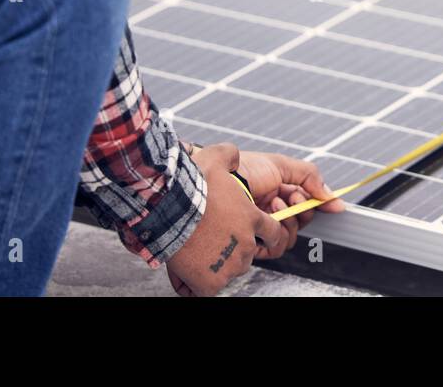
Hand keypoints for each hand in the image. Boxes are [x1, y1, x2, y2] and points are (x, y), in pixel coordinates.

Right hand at [165, 142, 287, 296]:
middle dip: (236, 246)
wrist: (169, 210)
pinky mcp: (211, 283)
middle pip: (249, 251)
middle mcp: (246, 244)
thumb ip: (230, 155)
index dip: (264, 233)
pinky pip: (209, 288)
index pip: (273, 232)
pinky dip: (199, 283)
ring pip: (231, 269)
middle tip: (214, 237)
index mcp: (253, 219)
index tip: (254, 232)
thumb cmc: (191, 185)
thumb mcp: (216, 157)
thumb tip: (234, 155)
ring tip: (198, 250)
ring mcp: (230, 265)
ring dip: (219, 263)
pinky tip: (188, 270)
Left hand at [235, 152, 343, 258]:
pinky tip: (266, 217)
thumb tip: (332, 198)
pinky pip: (276, 248)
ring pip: (291, 237)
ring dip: (287, 220)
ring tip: (273, 203)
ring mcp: (263, 227)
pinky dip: (276, 234)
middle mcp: (273, 211)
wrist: (222, 179)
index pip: (308, 206)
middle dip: (300, 209)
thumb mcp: (282, 164)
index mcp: (281, 193)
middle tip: (288, 196)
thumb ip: (310, 176)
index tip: (326, 203)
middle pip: (302, 223)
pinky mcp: (254, 241)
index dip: (317, 204)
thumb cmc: (246, 169)